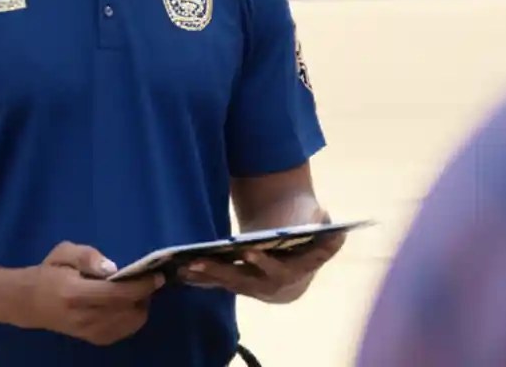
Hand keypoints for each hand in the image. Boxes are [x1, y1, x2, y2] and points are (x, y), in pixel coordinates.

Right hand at [10, 241, 164, 345]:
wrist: (29, 303)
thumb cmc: (49, 272)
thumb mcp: (63, 252)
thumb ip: (87, 256)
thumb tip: (112, 268)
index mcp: (74, 294)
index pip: (116, 294)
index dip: (141, 286)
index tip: (157, 275)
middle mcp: (83, 317)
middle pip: (127, 310)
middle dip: (144, 295)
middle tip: (147, 279)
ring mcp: (88, 332)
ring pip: (129, 323)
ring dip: (140, 306)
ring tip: (137, 290)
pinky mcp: (93, 339)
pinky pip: (124, 331)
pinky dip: (132, 317)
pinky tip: (127, 303)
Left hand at [178, 231, 344, 303]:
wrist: (296, 246)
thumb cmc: (307, 226)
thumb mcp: (318, 220)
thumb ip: (320, 223)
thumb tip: (324, 224)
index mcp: (299, 268)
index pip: (281, 269)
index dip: (265, 262)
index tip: (248, 250)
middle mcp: (276, 283)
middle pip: (248, 280)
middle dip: (225, 272)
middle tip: (202, 261)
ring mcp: (257, 286)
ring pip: (231, 283)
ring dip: (208, 276)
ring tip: (185, 265)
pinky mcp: (241, 283)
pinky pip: (220, 283)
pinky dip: (202, 279)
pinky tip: (181, 272)